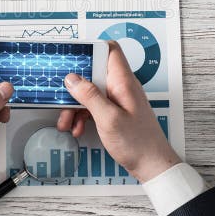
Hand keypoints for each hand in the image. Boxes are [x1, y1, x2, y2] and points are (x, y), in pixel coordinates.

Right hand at [57, 41, 179, 182]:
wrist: (152, 166)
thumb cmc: (138, 143)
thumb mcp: (108, 118)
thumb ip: (90, 96)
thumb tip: (73, 78)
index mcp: (123, 81)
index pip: (110, 50)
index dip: (91, 49)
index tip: (72, 59)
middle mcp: (121, 87)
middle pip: (93, 73)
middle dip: (75, 86)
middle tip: (62, 97)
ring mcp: (118, 99)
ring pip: (90, 91)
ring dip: (75, 105)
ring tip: (67, 121)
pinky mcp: (114, 112)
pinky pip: (94, 106)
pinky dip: (83, 115)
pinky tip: (78, 128)